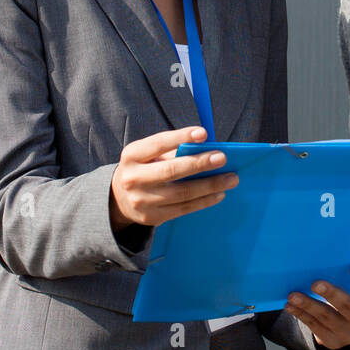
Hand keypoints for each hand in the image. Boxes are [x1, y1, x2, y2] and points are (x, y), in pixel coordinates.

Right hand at [109, 126, 236, 228]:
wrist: (119, 198)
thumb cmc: (144, 167)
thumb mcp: (148, 154)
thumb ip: (172, 149)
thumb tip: (206, 147)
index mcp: (132, 156)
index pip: (158, 144)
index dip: (181, 137)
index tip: (203, 133)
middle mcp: (133, 178)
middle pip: (172, 170)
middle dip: (200, 163)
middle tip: (223, 158)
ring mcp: (142, 200)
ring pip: (182, 193)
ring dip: (210, 185)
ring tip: (230, 179)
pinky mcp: (152, 217)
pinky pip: (183, 209)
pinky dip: (204, 201)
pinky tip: (219, 193)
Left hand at [283, 265, 349, 349]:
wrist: (349, 326)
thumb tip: (331, 258)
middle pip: (347, 306)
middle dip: (331, 294)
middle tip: (315, 284)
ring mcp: (349, 334)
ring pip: (326, 317)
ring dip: (308, 304)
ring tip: (293, 295)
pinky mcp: (333, 341)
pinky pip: (314, 326)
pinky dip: (301, 314)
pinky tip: (291, 305)